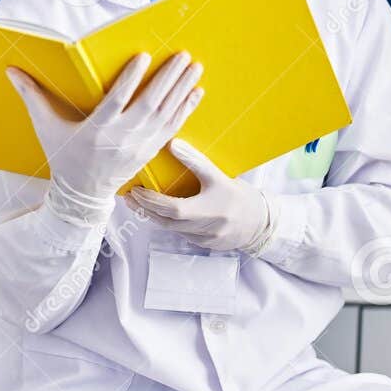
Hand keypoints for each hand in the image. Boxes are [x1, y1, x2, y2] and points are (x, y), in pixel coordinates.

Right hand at [8, 52, 203, 226]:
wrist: (82, 193)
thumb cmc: (64, 156)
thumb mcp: (46, 128)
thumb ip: (33, 97)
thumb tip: (12, 71)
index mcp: (95, 131)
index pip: (116, 101)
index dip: (131, 79)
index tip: (144, 57)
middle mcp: (120, 138)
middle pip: (149, 106)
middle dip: (168, 79)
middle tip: (182, 55)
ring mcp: (138, 147)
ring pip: (165, 115)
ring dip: (181, 90)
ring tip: (194, 67)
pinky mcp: (149, 152)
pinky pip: (172, 129)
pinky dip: (186, 109)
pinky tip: (196, 92)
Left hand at [125, 137, 273, 253]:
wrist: (262, 223)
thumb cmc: (240, 197)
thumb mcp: (220, 176)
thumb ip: (196, 161)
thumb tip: (172, 144)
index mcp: (210, 210)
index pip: (173, 209)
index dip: (152, 201)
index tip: (135, 191)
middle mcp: (206, 228)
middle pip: (167, 222)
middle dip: (145, 209)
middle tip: (129, 196)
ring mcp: (206, 240)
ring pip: (172, 230)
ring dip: (154, 217)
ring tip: (139, 203)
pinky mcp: (206, 246)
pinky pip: (182, 235)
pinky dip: (170, 224)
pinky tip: (161, 213)